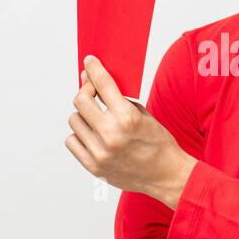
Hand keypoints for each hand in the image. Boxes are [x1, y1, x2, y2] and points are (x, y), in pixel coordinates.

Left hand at [65, 55, 196, 207]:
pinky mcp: (93, 166)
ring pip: (74, 120)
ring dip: (83, 115)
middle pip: (80, 100)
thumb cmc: (158, 143)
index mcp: (127, 118)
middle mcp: (110, 134)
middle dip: (86, 90)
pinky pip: (72, 141)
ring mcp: (100, 152)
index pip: (103, 84)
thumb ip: (119, 100)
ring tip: (96, 119)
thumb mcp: (144, 115)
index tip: (89, 62)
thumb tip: (95, 84)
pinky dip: (80, 135)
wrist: (166, 175)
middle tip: (92, 91)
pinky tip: (92, 135)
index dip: (94, 68)